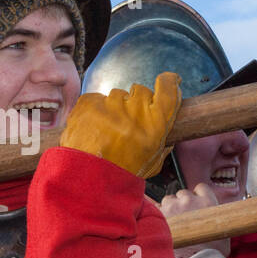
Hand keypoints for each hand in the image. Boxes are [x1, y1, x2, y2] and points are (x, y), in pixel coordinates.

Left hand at [61, 72, 181, 177]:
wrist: (86, 178)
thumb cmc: (120, 173)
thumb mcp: (151, 163)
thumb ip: (162, 144)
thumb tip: (166, 132)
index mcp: (155, 123)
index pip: (169, 90)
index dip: (170, 81)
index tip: (170, 79)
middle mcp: (135, 109)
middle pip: (141, 91)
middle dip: (136, 103)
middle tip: (128, 123)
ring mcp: (110, 104)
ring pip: (117, 95)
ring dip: (114, 108)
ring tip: (106, 132)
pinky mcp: (89, 102)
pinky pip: (96, 98)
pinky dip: (95, 110)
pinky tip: (93, 129)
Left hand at [160, 183, 228, 257]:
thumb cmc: (210, 253)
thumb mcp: (223, 233)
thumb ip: (216, 220)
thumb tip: (216, 220)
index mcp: (208, 202)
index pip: (200, 188)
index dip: (197, 196)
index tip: (195, 204)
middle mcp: (190, 200)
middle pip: (182, 194)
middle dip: (181, 204)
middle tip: (183, 219)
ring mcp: (173, 206)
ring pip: (168, 200)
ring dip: (169, 209)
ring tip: (173, 225)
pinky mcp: (159, 215)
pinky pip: (155, 208)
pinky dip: (157, 215)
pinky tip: (162, 226)